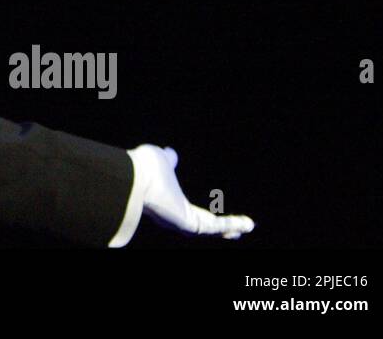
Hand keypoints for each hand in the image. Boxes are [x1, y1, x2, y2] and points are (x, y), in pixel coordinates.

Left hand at [130, 144, 254, 239]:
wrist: (135, 179)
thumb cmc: (142, 168)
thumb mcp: (159, 160)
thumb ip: (167, 159)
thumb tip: (169, 153)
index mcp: (165, 198)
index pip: (185, 206)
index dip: (197, 208)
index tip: (211, 206)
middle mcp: (173, 213)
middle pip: (199, 222)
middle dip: (218, 226)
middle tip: (234, 230)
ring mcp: (181, 221)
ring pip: (210, 227)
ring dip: (230, 227)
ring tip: (248, 226)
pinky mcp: (190, 224)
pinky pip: (215, 226)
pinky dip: (232, 225)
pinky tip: (248, 224)